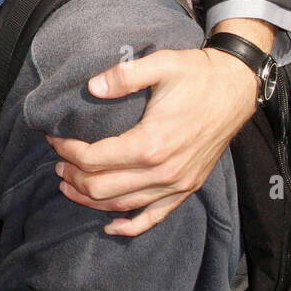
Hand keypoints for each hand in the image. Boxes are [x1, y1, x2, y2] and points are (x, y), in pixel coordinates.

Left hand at [48, 42, 258, 236]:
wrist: (236, 88)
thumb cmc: (197, 75)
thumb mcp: (161, 64)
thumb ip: (124, 76)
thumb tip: (92, 88)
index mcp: (151, 143)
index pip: (93, 159)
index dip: (67, 151)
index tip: (55, 141)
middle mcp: (163, 171)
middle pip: (102, 188)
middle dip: (73, 177)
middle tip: (58, 165)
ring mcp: (177, 184)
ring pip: (121, 205)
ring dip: (91, 200)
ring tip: (69, 187)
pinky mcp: (187, 188)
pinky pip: (154, 217)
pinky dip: (130, 226)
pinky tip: (111, 227)